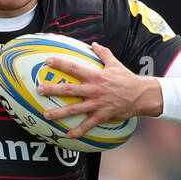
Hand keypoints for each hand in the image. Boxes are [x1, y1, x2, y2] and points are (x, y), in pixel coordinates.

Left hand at [37, 42, 162, 139]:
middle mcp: (94, 89)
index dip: (60, 63)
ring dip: (59, 113)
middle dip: (52, 89)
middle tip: (39, 90)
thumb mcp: (115, 63)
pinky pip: (88, 125)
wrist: (141, 95)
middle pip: (69, 89)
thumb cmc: (126, 79)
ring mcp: (97, 103)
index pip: (74, 67)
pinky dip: (78, 131)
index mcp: (95, 75)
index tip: (47, 61)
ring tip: (45, 115)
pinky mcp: (102, 115)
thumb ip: (103, 53)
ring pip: (75, 109)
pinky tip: (68, 135)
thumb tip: (94, 44)